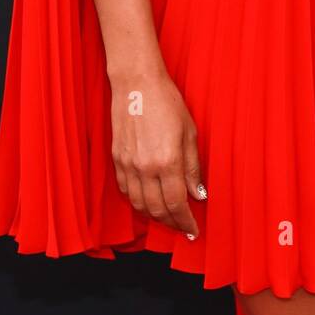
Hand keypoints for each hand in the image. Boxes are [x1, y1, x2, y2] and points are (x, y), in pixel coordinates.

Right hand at [110, 69, 204, 237]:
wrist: (137, 84)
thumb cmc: (167, 102)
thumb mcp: (190, 132)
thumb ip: (193, 167)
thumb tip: (198, 194)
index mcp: (167, 161)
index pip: (177, 204)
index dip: (186, 222)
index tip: (193, 231)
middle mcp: (145, 168)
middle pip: (157, 210)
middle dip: (171, 223)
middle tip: (182, 227)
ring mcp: (128, 165)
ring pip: (139, 204)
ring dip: (154, 216)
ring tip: (167, 217)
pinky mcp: (116, 159)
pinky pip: (125, 190)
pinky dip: (137, 201)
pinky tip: (147, 200)